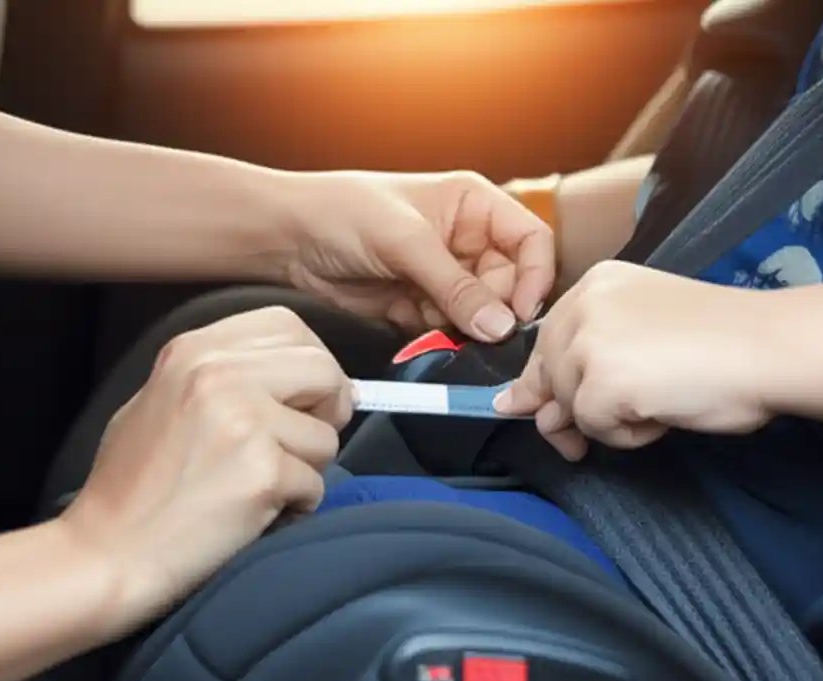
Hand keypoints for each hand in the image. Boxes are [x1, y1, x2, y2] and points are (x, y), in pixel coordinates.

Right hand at [57, 306, 351, 626]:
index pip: (288, 326)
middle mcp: (219, 374)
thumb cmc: (134, 487)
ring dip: (307, 469)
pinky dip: (296, 507)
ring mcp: (243, 421)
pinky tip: (253, 515)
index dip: (311, 363)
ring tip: (258, 487)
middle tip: (304, 445)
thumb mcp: (163, 398)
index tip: (306, 397)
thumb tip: (303, 382)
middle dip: (329, 410)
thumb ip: (226, 376)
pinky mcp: (262, 473)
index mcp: (194, 350)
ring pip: (327, 436)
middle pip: (323, 369)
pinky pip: (316, 486)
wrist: (106, 555)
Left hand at [287, 171, 554, 342]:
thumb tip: (500, 326)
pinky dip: (436, 335)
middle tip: (473, 327)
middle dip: (493, 309)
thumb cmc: (343, 212)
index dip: (533, 276)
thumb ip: (456, 287)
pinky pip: (449, 329)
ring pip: (480, 313)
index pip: (531, 241)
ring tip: (428, 315)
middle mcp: (467, 239)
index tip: (519, 311)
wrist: (288, 237)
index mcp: (475, 205)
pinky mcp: (421, 303)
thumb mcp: (406, 243)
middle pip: (509, 284)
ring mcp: (445, 273)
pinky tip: (409, 319)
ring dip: (462, 325)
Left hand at [493, 261, 770, 460]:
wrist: (769, 347)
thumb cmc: (725, 341)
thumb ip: (586, 360)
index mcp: (596, 284)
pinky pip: (594, 428)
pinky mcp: (600, 381)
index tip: (559, 406)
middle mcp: (584, 305)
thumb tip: (516, 405)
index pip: (547, 340)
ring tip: (659, 405)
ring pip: (567, 405)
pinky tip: (664, 414)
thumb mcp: (643, 335)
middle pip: (548, 376)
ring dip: (608, 421)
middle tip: (604, 429)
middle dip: (569, 412)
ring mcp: (589, 342)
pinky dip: (628, 435)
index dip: (550, 381)